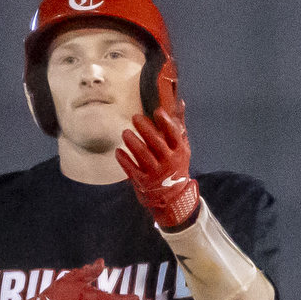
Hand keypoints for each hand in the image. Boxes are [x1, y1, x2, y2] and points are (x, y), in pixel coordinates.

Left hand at [115, 111, 198, 230]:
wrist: (173, 198)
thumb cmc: (176, 166)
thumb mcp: (182, 148)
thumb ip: (178, 125)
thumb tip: (179, 101)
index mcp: (179, 151)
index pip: (173, 134)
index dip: (166, 122)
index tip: (157, 111)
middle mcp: (169, 161)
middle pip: (156, 142)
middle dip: (145, 128)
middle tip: (135, 118)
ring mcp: (156, 173)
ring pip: (142, 154)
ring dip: (132, 141)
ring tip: (125, 133)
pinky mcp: (144, 182)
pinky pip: (131, 169)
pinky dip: (124, 159)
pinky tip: (118, 151)